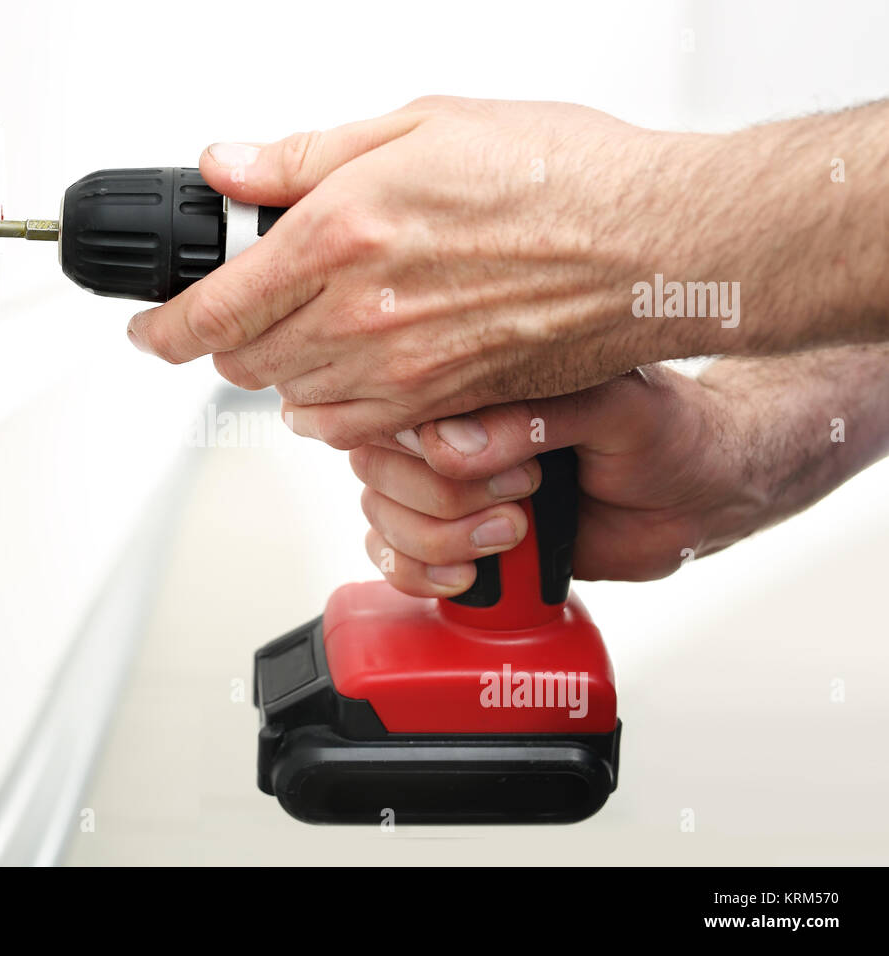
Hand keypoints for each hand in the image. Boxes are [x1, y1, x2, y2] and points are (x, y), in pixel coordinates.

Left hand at [128, 96, 715, 448]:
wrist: (656, 245)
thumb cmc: (561, 176)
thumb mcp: (421, 125)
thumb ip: (305, 157)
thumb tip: (230, 165)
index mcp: (342, 235)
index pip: (214, 308)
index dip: (164, 329)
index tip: (149, 332)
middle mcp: (362, 315)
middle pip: (245, 361)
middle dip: (224, 342)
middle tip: (237, 315)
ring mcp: (401, 372)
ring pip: (293, 400)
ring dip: (280, 374)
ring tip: (304, 337)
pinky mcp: (441, 408)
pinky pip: (353, 430)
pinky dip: (333, 408)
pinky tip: (354, 372)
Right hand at [351, 364, 763, 596]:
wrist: (701, 497)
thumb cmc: (669, 433)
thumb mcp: (616, 406)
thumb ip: (535, 418)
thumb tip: (448, 447)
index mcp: (476, 375)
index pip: (392, 402)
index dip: (428, 446)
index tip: (508, 466)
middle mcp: (448, 424)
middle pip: (376, 466)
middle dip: (444, 500)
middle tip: (524, 498)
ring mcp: (444, 481)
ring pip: (380, 514)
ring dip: (440, 541)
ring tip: (513, 535)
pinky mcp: (452, 534)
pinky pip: (389, 558)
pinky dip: (419, 575)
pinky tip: (469, 574)